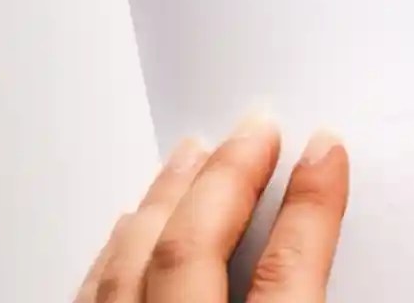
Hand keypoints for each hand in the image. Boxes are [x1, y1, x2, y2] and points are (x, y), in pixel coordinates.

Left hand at [75, 115, 349, 302]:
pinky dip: (113, 255)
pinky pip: (88, 298)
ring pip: (129, 264)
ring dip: (164, 200)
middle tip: (259, 129)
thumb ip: (308, 294)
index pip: (286, 271)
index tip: (325, 152)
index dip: (312, 205)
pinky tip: (127, 229)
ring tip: (193, 154)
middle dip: (228, 176)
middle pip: (193, 247)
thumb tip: (324, 255)